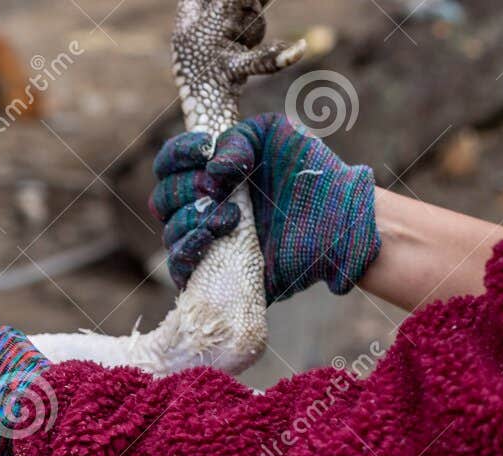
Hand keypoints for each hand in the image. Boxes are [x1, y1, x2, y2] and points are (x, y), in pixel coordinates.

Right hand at [150, 112, 380, 300]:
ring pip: (170, 232)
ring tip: (230, 217)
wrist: (340, 220)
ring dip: (191, 219)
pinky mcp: (217, 274)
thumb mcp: (275, 134)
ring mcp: (209, 242)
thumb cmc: (311, 175)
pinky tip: (213, 236)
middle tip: (220, 189)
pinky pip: (180, 268)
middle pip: (162, 199)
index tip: (204, 150)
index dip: (177, 155)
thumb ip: (238, 138)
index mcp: (213, 173)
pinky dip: (187, 250)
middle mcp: (205, 207)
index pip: (170, 164)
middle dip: (184, 189)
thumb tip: (211, 169)